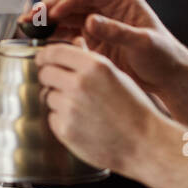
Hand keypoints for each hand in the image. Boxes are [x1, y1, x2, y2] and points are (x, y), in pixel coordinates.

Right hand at [22, 0, 187, 104]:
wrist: (169, 77)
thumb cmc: (163, 56)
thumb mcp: (143, 43)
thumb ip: (117, 31)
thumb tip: (90, 21)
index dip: (67, 2)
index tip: (51, 13)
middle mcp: (107, 7)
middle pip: (72, 2)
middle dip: (49, 9)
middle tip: (28, 17)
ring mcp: (99, 22)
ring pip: (66, 16)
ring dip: (46, 21)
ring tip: (26, 27)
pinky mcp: (93, 38)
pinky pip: (68, 32)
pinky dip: (53, 34)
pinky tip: (39, 39)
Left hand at [35, 42, 167, 176]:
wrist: (144, 143)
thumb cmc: (134, 109)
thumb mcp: (117, 76)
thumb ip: (91, 61)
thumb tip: (74, 44)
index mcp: (94, 66)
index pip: (55, 52)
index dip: (45, 56)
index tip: (42, 60)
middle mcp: (79, 84)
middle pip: (45, 73)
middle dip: (50, 77)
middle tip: (61, 84)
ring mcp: (70, 108)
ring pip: (48, 96)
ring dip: (59, 100)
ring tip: (84, 109)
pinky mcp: (65, 129)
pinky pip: (53, 117)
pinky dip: (62, 119)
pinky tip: (83, 123)